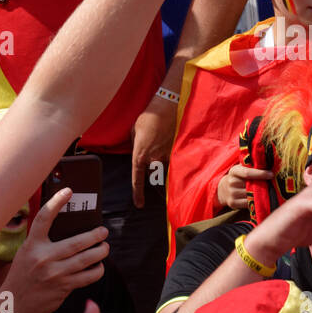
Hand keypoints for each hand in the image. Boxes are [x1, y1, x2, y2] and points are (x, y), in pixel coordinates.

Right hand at [0, 187, 108, 312]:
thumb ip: (43, 241)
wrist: (15, 306)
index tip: (68, 191)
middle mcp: (44, 258)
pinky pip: (88, 276)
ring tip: (105, 247)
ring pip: (87, 259)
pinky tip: (98, 266)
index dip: (56, 202)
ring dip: (101, 252)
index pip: (44, 218)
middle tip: (103, 231)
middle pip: (77, 242)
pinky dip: (97, 270)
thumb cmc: (23, 275)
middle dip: (95, 235)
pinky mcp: (64, 287)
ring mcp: (55, 274)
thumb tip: (71, 228)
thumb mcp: (26, 253)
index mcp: (32, 245)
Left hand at [131, 94, 174, 208]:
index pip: (137, 180)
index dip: (137, 194)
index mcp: (139, 156)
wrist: (166, 108)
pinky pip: (173, 159)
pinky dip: (173, 156)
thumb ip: (135, 146)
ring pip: (164, 168)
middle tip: (154, 159)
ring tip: (164, 148)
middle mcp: (154, 160)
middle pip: (153, 176)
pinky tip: (172, 145)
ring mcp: (167, 156)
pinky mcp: (177, 150)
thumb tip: (139, 152)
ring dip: (163, 163)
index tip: (139, 204)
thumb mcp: (134, 132)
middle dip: (153, 173)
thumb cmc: (147, 118)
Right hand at [216, 163, 274, 210]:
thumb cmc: (237, 177)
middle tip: (272, 184)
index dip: (260, 174)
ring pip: (251, 194)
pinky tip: (258, 198)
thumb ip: (251, 165)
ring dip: (260, 194)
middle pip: (251, 184)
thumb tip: (267, 161)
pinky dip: (255, 201)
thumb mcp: (241, 168)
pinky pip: (248, 203)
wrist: (223, 189)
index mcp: (234, 171)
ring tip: (266, 191)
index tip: (271, 174)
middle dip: (263, 184)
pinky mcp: (233, 203)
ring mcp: (232, 193)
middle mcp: (232, 182)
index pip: (247, 173)